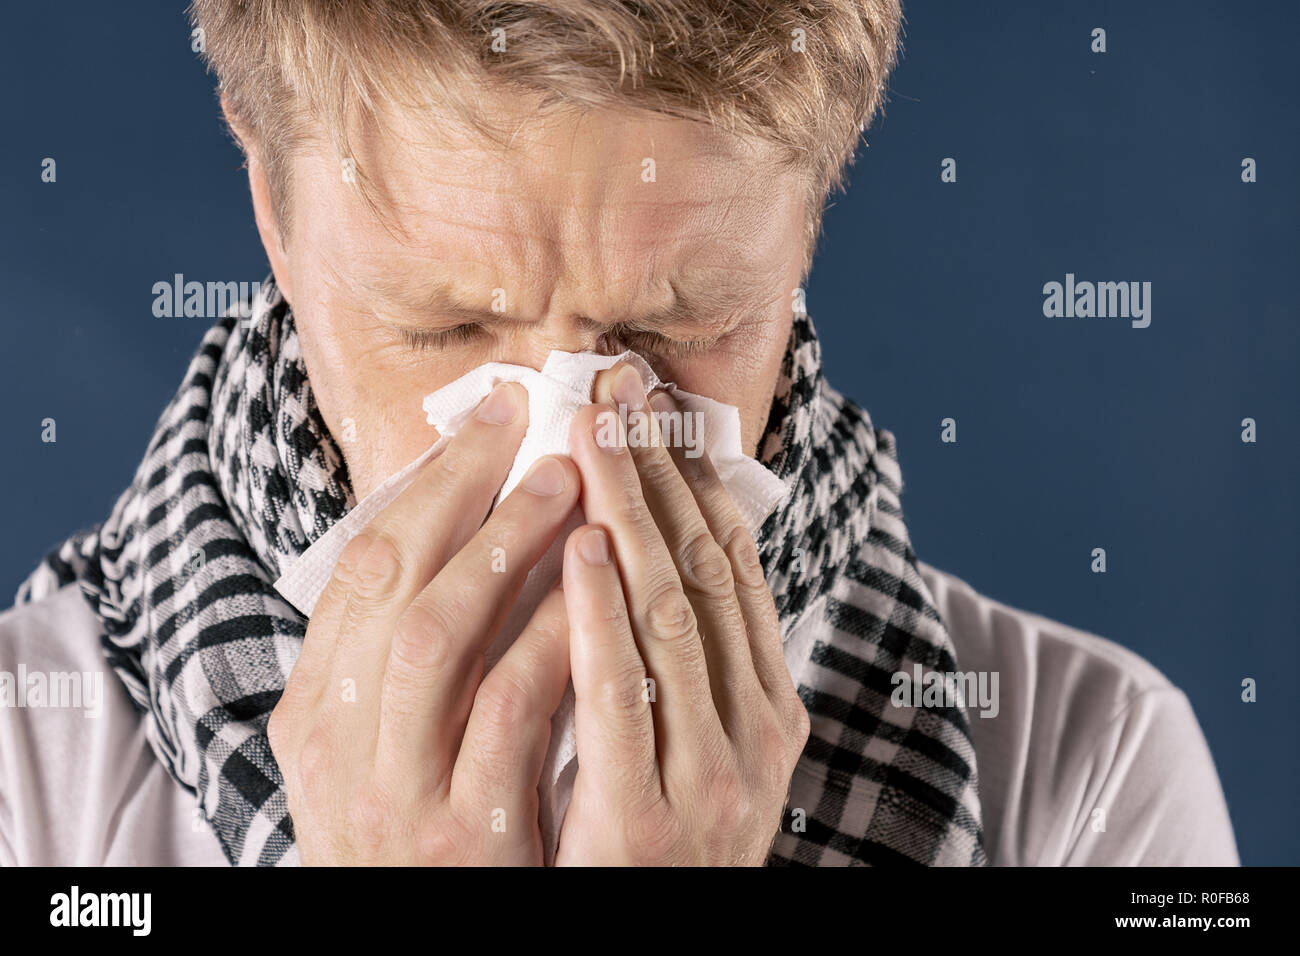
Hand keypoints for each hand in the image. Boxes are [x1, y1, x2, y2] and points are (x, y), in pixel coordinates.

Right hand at [268, 382, 579, 864]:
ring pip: (439, 637)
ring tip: (570, 482)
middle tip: (534, 426)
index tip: (490, 419)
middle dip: (465, 490)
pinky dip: (547, 637)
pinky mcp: (465, 832)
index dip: (429, 481)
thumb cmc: (421, 829)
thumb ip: (408, 655)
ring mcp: (397, 790)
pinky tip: (591, 588)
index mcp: (314, 710)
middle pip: (393, 581)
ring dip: (508, 546)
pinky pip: (509, 714)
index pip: (361, 566)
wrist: (420, 937)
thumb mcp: (383, 746)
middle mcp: (337, 745)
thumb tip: (471, 527)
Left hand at [554, 364, 810, 865]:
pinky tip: (579, 547)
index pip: (734, 567)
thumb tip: (640, 547)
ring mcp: (712, 774)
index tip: (653, 407)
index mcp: (772, 706)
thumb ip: (681, 661)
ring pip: (672, 617)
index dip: (693, 479)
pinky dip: (601, 616)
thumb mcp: (694, 744)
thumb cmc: (657, 838)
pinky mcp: (649, 818)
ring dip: (630, 516)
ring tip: (594, 435)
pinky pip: (623, 697)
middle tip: (618, 387)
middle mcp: (758, 731)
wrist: (650, 940)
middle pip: (706, 572)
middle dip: (658, 472)